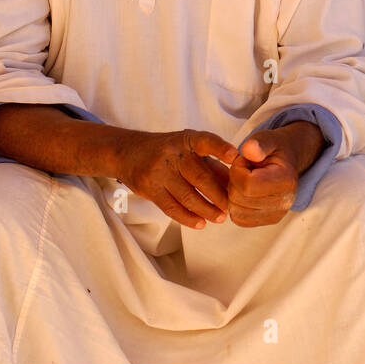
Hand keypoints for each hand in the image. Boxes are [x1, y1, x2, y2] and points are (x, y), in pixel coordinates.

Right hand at [117, 130, 238, 228]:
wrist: (129, 153)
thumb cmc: (169, 151)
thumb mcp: (189, 149)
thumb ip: (212, 164)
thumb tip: (235, 183)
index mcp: (187, 140)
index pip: (205, 141)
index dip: (220, 148)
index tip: (234, 156)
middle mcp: (173, 154)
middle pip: (200, 177)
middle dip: (218, 195)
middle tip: (231, 208)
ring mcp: (159, 172)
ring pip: (187, 196)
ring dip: (206, 210)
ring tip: (220, 218)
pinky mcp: (150, 189)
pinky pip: (171, 207)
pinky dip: (188, 218)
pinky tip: (201, 223)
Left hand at [228, 122, 323, 226]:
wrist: (287, 163)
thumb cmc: (275, 149)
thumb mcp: (267, 139)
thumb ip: (258, 143)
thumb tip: (248, 150)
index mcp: (286, 181)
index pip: (247, 185)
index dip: (237, 170)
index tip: (244, 160)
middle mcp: (284, 203)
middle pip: (239, 199)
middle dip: (234, 181)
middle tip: (245, 169)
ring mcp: (276, 215)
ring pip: (235, 211)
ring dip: (234, 193)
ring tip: (246, 179)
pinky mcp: (267, 221)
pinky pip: (238, 219)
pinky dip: (236, 205)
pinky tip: (245, 192)